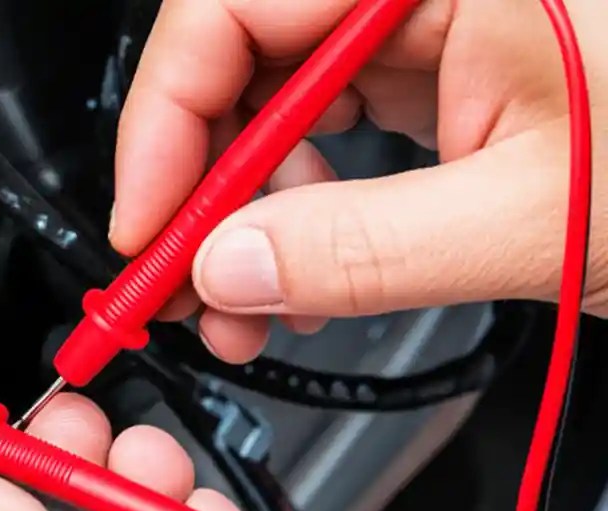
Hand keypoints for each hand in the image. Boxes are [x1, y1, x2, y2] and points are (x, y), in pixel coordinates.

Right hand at [114, 0, 607, 363]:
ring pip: (284, 104)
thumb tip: (228, 269)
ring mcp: (436, 16)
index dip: (165, 124)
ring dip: (254, 212)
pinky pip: (338, 132)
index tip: (149, 226)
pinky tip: (308, 270)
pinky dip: (311, 208)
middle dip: (206, 186)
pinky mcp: (450, 68)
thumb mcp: (535, 214)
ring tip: (255, 305)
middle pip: (246, 58)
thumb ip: (361, 249)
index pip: (232, 10)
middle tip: (188, 283)